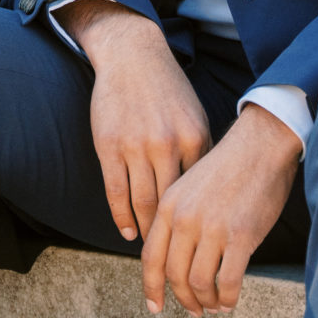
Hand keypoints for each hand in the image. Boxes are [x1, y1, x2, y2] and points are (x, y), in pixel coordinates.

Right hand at [67, 2, 209, 243]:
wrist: (133, 56)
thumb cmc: (168, 91)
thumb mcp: (195, 117)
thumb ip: (202, 154)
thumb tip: (209, 195)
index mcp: (195, 139)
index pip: (199, 194)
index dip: (201, 223)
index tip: (204, 245)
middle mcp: (168, 145)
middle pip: (172, 206)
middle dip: (175, 238)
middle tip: (179, 261)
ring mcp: (136, 146)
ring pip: (144, 203)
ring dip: (148, 233)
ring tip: (153, 252)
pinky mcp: (109, 146)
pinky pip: (116, 192)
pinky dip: (122, 217)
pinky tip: (128, 233)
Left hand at [141, 105, 301, 317]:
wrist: (260, 145)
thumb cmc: (228, 167)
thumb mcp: (189, 187)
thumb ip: (177, 218)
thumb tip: (174, 257)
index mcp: (169, 206)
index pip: (151, 257)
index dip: (152, 286)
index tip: (155, 306)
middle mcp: (186, 219)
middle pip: (174, 274)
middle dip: (183, 299)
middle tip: (194, 311)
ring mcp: (213, 229)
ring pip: (200, 283)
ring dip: (206, 302)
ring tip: (214, 306)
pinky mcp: (241, 236)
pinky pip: (229, 281)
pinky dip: (228, 298)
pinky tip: (231, 302)